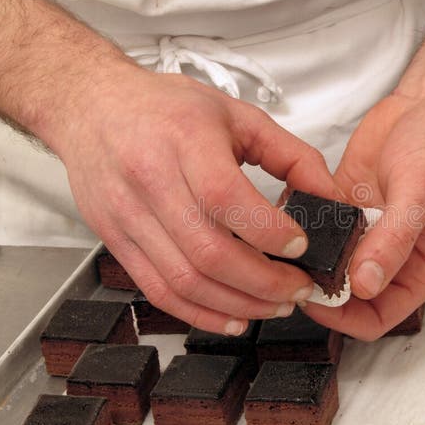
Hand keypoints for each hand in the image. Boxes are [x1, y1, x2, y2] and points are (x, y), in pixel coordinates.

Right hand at [50, 63, 340, 333]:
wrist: (93, 107)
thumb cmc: (165, 108)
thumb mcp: (237, 115)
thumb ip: (291, 154)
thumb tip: (330, 196)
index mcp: (185, 139)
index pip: (226, 198)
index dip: (268, 231)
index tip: (301, 247)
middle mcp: (149, 179)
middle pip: (208, 251)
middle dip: (264, 282)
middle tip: (299, 289)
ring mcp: (127, 215)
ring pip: (184, 280)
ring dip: (238, 303)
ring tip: (275, 305)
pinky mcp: (115, 240)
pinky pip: (157, 291)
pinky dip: (199, 313)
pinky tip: (233, 316)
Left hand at [302, 89, 424, 339]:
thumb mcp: (424, 195)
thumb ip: (395, 241)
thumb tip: (365, 283)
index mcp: (421, 267)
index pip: (378, 318)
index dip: (344, 318)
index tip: (316, 300)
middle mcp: (390, 255)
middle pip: (346, 296)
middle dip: (319, 288)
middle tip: (294, 271)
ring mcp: (365, 232)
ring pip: (327, 263)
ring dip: (307, 257)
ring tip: (288, 244)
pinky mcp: (345, 206)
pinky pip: (317, 227)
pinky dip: (302, 222)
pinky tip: (293, 211)